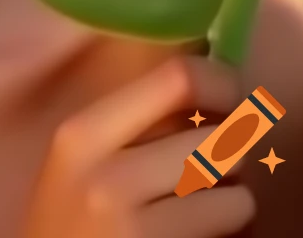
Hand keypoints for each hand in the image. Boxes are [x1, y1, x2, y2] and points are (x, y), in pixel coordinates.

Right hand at [22, 55, 256, 237]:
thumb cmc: (66, 223)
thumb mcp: (77, 164)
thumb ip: (129, 125)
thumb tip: (211, 93)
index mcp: (80, 135)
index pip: (175, 80)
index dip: (220, 82)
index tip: (228, 97)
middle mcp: (108, 177)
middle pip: (218, 141)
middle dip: (230, 156)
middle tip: (215, 167)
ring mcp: (137, 228)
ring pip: (236, 198)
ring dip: (233, 205)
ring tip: (205, 211)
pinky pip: (234, 237)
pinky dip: (232, 237)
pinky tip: (201, 237)